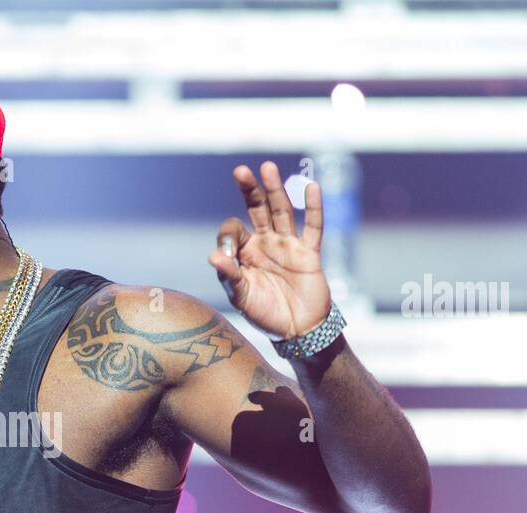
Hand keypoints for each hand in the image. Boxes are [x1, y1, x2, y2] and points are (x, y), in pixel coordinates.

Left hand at [207, 161, 330, 341]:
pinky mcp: (309, 253)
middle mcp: (266, 244)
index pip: (234, 230)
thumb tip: (213, 256)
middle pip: (258, 210)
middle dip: (250, 191)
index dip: (228, 236)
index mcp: (245, 253)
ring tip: (267, 168)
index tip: (227, 253)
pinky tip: (310, 187)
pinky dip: (313, 208)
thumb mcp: (241, 297)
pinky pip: (313, 227)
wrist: (297, 331)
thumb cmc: (265, 314)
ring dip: (276, 191)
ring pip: (282, 212)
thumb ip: (229, 276)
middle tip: (241, 171)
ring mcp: (288, 245)